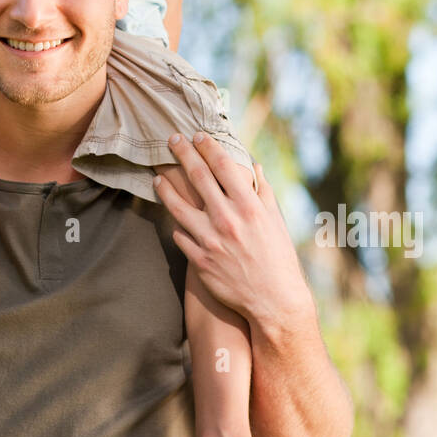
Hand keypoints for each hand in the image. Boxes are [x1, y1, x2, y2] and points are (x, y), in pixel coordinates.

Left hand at [153, 134, 309, 324]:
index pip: (223, 166)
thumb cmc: (278, 258)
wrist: (274, 301)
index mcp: (249, 206)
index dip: (208, 147)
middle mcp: (228, 219)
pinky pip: (180, 236)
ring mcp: (211, 241)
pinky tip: (169, 216)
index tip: (197, 135)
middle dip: (182, 153)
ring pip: (178, 207)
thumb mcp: (276, 221)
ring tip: (157, 178)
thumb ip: (263, 191)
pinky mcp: (200, 261)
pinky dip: (175, 224)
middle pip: (198, 177)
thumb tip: (255, 166)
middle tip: (171, 139)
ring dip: (165, 188)